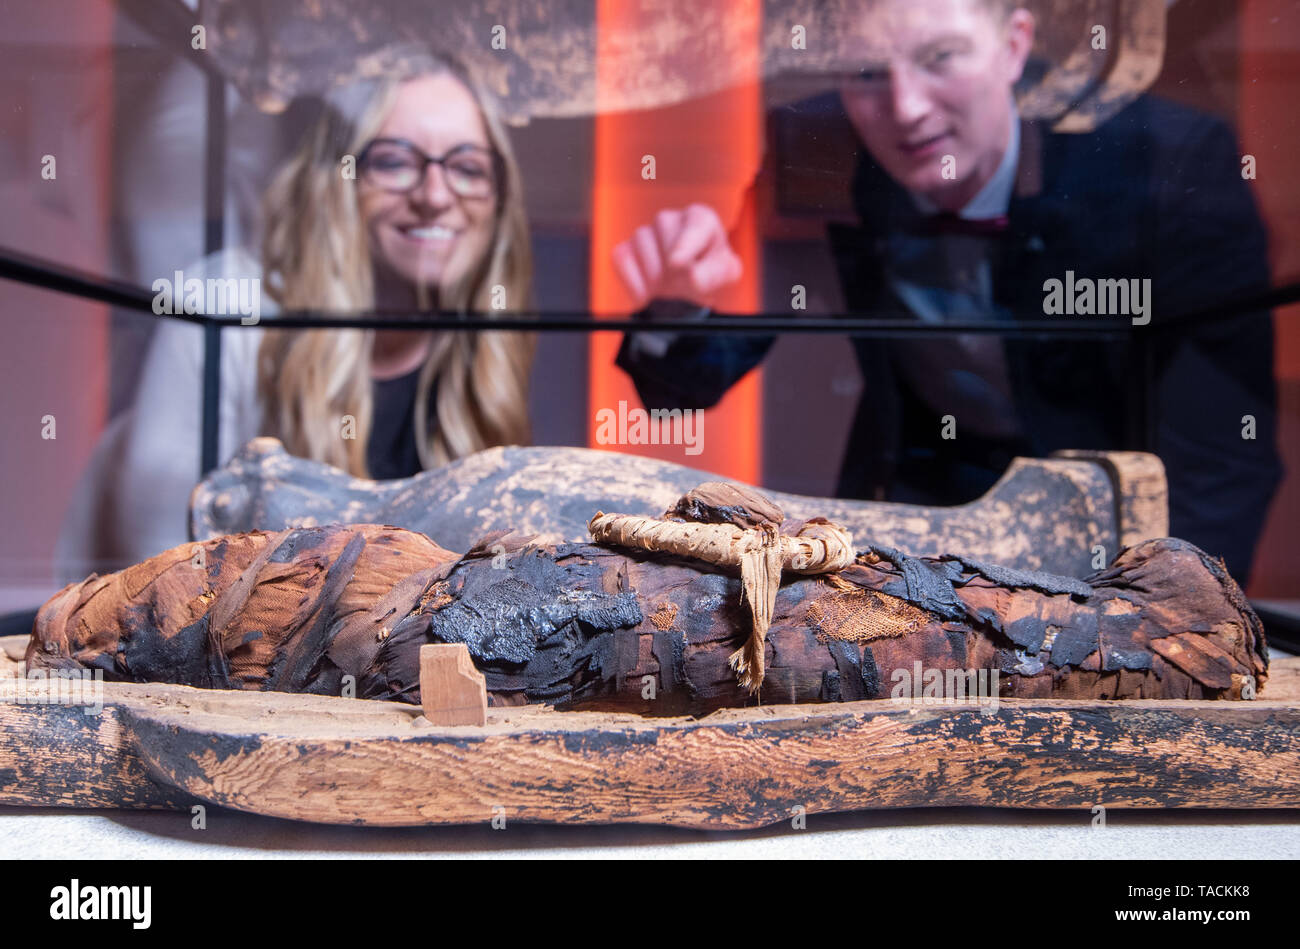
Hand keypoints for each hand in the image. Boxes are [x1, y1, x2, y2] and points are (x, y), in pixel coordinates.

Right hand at [611, 203, 742, 309]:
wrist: (689, 289)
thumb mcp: (726, 275)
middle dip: (673, 265)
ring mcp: (644, 233)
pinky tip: (649, 293)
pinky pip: (622, 260)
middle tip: (683, 284)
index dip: (684, 244)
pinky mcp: (625, 250)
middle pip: (664, 231)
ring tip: (669, 287)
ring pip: (642, 247)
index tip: (677, 263)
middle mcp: (670, 219)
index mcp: (700, 219)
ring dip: (656, 278)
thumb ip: (714, 274)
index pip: (694, 225)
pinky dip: (635, 283)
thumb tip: (693, 276)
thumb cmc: (711, 273)